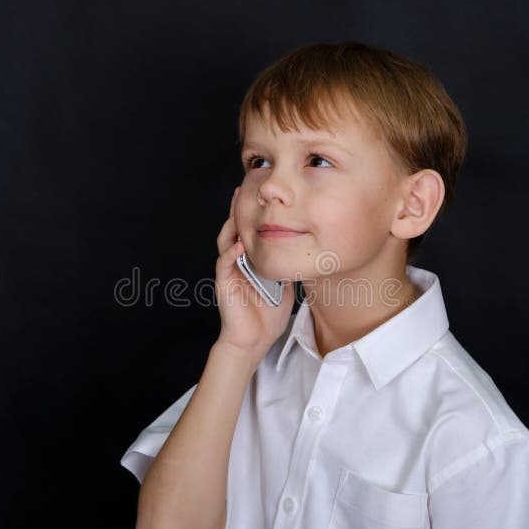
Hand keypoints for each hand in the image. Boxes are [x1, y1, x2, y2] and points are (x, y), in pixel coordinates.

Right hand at [214, 186, 294, 355]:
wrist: (253, 339)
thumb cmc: (268, 314)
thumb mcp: (284, 282)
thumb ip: (287, 263)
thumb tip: (305, 247)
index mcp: (250, 259)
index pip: (249, 229)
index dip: (253, 211)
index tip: (260, 194)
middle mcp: (237, 261)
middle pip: (234, 228)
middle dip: (238, 208)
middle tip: (243, 189)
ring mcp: (229, 270)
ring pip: (226, 240)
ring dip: (232, 224)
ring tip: (239, 207)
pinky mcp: (223, 282)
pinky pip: (224, 263)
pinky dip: (231, 252)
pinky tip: (240, 244)